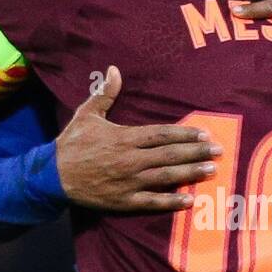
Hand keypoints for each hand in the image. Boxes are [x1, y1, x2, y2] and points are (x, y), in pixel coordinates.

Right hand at [55, 66, 221, 211]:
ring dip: (190, 173)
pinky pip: (153, 202)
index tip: (204, 134)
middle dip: (196, 152)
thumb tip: (114, 69)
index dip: (185, 134)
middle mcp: (132, 159)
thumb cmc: (72, 143)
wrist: (52, 176)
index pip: (162, 134)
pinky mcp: (125, 200)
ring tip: (211, 171)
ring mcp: (130, 181)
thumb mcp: (87, 115)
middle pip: (170, 154)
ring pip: (167, 177)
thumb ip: (105, 94)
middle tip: (219, 151)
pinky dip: (172, 202)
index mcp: (126, 137)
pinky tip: (189, 200)